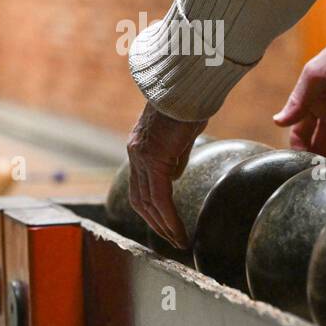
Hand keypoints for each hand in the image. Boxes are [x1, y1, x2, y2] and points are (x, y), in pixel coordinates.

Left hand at [126, 102, 207, 249]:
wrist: (187, 83)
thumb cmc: (190, 102)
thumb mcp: (181, 134)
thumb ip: (175, 156)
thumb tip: (174, 176)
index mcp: (140, 146)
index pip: (141, 185)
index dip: (151, 208)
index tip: (165, 223)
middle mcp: (135, 153)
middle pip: (140, 199)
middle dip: (155, 222)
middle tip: (171, 239)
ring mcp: (142, 156)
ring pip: (148, 202)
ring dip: (163, 225)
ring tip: (178, 241)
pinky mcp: (154, 159)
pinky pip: (160, 198)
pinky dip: (169, 217)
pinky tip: (179, 231)